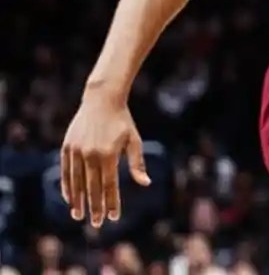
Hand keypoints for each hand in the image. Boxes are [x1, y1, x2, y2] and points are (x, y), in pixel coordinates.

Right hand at [60, 94, 150, 226]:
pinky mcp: (67, 147)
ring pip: (76, 182)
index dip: (112, 202)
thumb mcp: (134, 140)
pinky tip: (69, 198)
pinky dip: (67, 186)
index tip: (113, 217)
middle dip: (95, 207)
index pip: (110, 185)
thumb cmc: (122, 122)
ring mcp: (77, 151)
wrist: (101, 100)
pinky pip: (65, 171)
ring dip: (77, 201)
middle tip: (96, 224)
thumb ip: (137, 164)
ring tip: (78, 216)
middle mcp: (91, 154)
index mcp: (109, 154)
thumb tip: (145, 183)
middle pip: (92, 187)